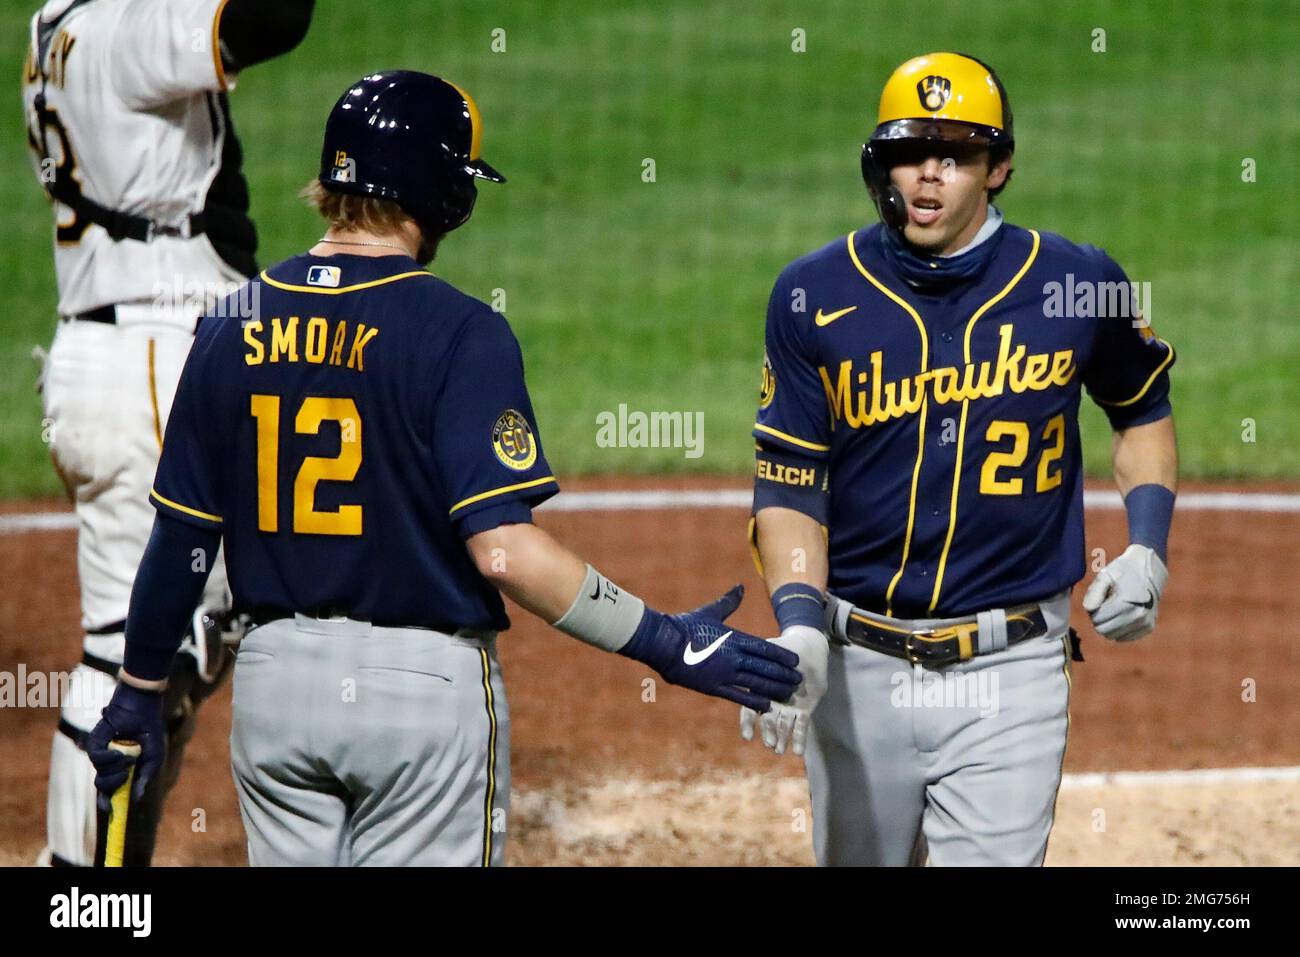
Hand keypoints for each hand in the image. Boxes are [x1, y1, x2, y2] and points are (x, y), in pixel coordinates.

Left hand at [86, 682, 165, 809]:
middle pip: (103, 786)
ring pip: (100, 773)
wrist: (143, 706)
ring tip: (129, 757)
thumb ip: (145, 778)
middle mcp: (110, 763)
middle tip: (124, 779)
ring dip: (114, 769)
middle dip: (111, 788)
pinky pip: (96, 758)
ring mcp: (102, 752)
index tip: (111, 812)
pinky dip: (108, 758)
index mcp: (123, 768)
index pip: (112, 790)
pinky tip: (119, 751)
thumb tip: (136, 799)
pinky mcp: (95, 741)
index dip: (109, 802)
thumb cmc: (150, 729)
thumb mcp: (154, 758)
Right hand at [620, 585, 801, 710]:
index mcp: (734, 638)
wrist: (663, 643)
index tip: (795, 661)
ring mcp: (724, 673)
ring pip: (757, 683)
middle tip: (799, 680)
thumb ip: (729, 601)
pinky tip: (768, 706)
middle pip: (766, 667)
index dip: (782, 656)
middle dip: (784, 674)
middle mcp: (734, 656)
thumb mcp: (710, 612)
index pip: (765, 648)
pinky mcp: (713, 687)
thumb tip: (741, 586)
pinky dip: (755, 702)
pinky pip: (739, 696)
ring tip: (789, 692)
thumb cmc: (685, 625)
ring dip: (776, 688)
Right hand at [740, 625, 828, 755]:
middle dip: (768, 732)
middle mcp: (772, 701)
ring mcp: (788, 707)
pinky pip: (801, 726)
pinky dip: (799, 738)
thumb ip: (763, 655)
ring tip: (779, 750)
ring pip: (784, 725)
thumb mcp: (772, 649)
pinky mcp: (804, 710)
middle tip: (769, 744)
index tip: (747, 737)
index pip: (750, 708)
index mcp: (761, 688)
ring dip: (782, 738)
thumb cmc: (785, 648)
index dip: (748, 723)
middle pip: (768, 720)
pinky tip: (798, 753)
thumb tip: (752, 655)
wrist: (807, 650)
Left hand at [1082, 543, 1167, 641]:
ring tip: (1113, 608)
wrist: (1149, 569)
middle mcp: (1138, 615)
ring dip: (1109, 625)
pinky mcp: (1148, 627)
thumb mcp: (1105, 575)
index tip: (1099, 599)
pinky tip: (1122, 615)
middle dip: (1099, 619)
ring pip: (1114, 636)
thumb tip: (1089, 609)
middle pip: (1104, 630)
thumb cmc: (1123, 572)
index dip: (1093, 610)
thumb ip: (1094, 591)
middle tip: (1104, 605)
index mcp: (1127, 603)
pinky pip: (1125, 637)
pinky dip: (1120, 629)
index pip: (1098, 619)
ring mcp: (1145, 623)